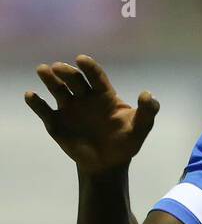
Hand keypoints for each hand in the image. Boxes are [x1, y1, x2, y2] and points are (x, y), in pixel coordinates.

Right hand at [25, 56, 158, 174]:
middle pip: (74, 79)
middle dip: (67, 72)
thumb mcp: (140, 129)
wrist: (107, 163)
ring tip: (43, 70)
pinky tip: (31, 96)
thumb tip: (147, 94)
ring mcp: (68, 107)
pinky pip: (44, 110)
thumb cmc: (125, 142)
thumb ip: (147, 112)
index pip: (95, 76)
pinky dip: (36, 103)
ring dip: (49, 79)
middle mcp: (84, 96)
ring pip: (57, 89)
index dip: (89, 67)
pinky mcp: (55, 121)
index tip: (82, 60)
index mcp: (103, 94)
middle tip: (59, 67)